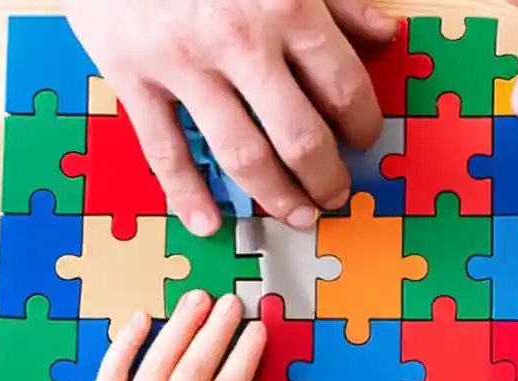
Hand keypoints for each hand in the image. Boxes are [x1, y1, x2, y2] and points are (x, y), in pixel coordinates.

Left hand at [56, 291, 308, 380]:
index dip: (244, 359)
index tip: (258, 331)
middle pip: (194, 371)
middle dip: (217, 331)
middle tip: (235, 301)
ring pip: (157, 365)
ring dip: (180, 327)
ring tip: (200, 298)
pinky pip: (111, 375)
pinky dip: (124, 345)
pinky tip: (140, 319)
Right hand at [62, 0, 397, 233]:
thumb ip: (338, 1)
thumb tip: (385, 34)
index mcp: (287, 6)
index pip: (343, 88)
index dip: (363, 126)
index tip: (364, 141)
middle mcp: (240, 40)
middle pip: (300, 136)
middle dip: (325, 178)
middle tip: (335, 194)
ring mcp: (184, 62)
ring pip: (242, 154)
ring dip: (276, 196)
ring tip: (297, 215)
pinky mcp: (132, 75)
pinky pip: (165, 150)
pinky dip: (187, 195)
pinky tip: (209, 222)